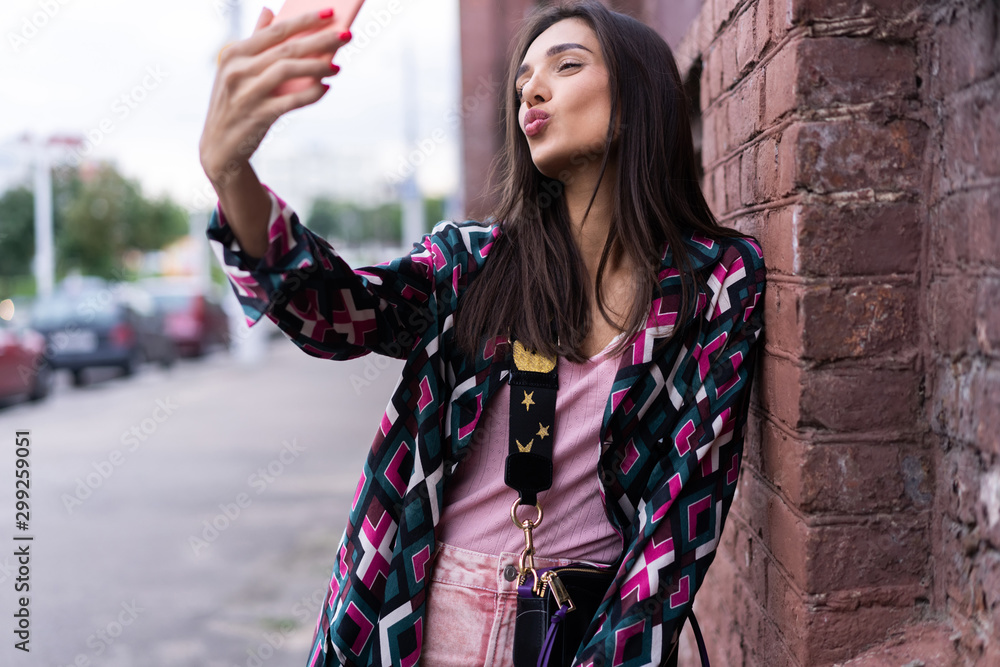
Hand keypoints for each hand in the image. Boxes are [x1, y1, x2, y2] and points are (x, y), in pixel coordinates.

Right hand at [199, 6, 348, 184]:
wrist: (220, 146)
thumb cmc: (234, 102)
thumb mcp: (235, 70)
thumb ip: (253, 41)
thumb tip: (269, 10)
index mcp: (234, 53)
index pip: (275, 31)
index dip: (305, 20)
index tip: (331, 13)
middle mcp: (238, 70)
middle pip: (287, 48)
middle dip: (320, 40)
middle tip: (347, 35)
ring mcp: (247, 93)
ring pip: (289, 70)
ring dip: (318, 66)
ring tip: (337, 67)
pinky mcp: (258, 115)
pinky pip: (293, 101)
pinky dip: (312, 93)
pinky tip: (326, 88)